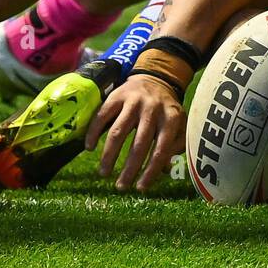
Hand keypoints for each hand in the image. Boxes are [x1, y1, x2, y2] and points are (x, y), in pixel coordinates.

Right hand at [85, 75, 185, 190]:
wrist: (155, 79)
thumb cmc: (167, 110)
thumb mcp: (179, 125)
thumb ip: (175, 146)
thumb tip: (165, 171)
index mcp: (171, 118)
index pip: (161, 150)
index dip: (151, 171)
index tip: (141, 188)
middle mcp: (152, 109)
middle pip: (139, 144)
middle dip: (129, 169)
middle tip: (121, 187)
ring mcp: (133, 102)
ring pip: (118, 132)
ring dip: (109, 155)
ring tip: (103, 173)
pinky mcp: (117, 96)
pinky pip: (102, 116)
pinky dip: (93, 132)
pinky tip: (89, 147)